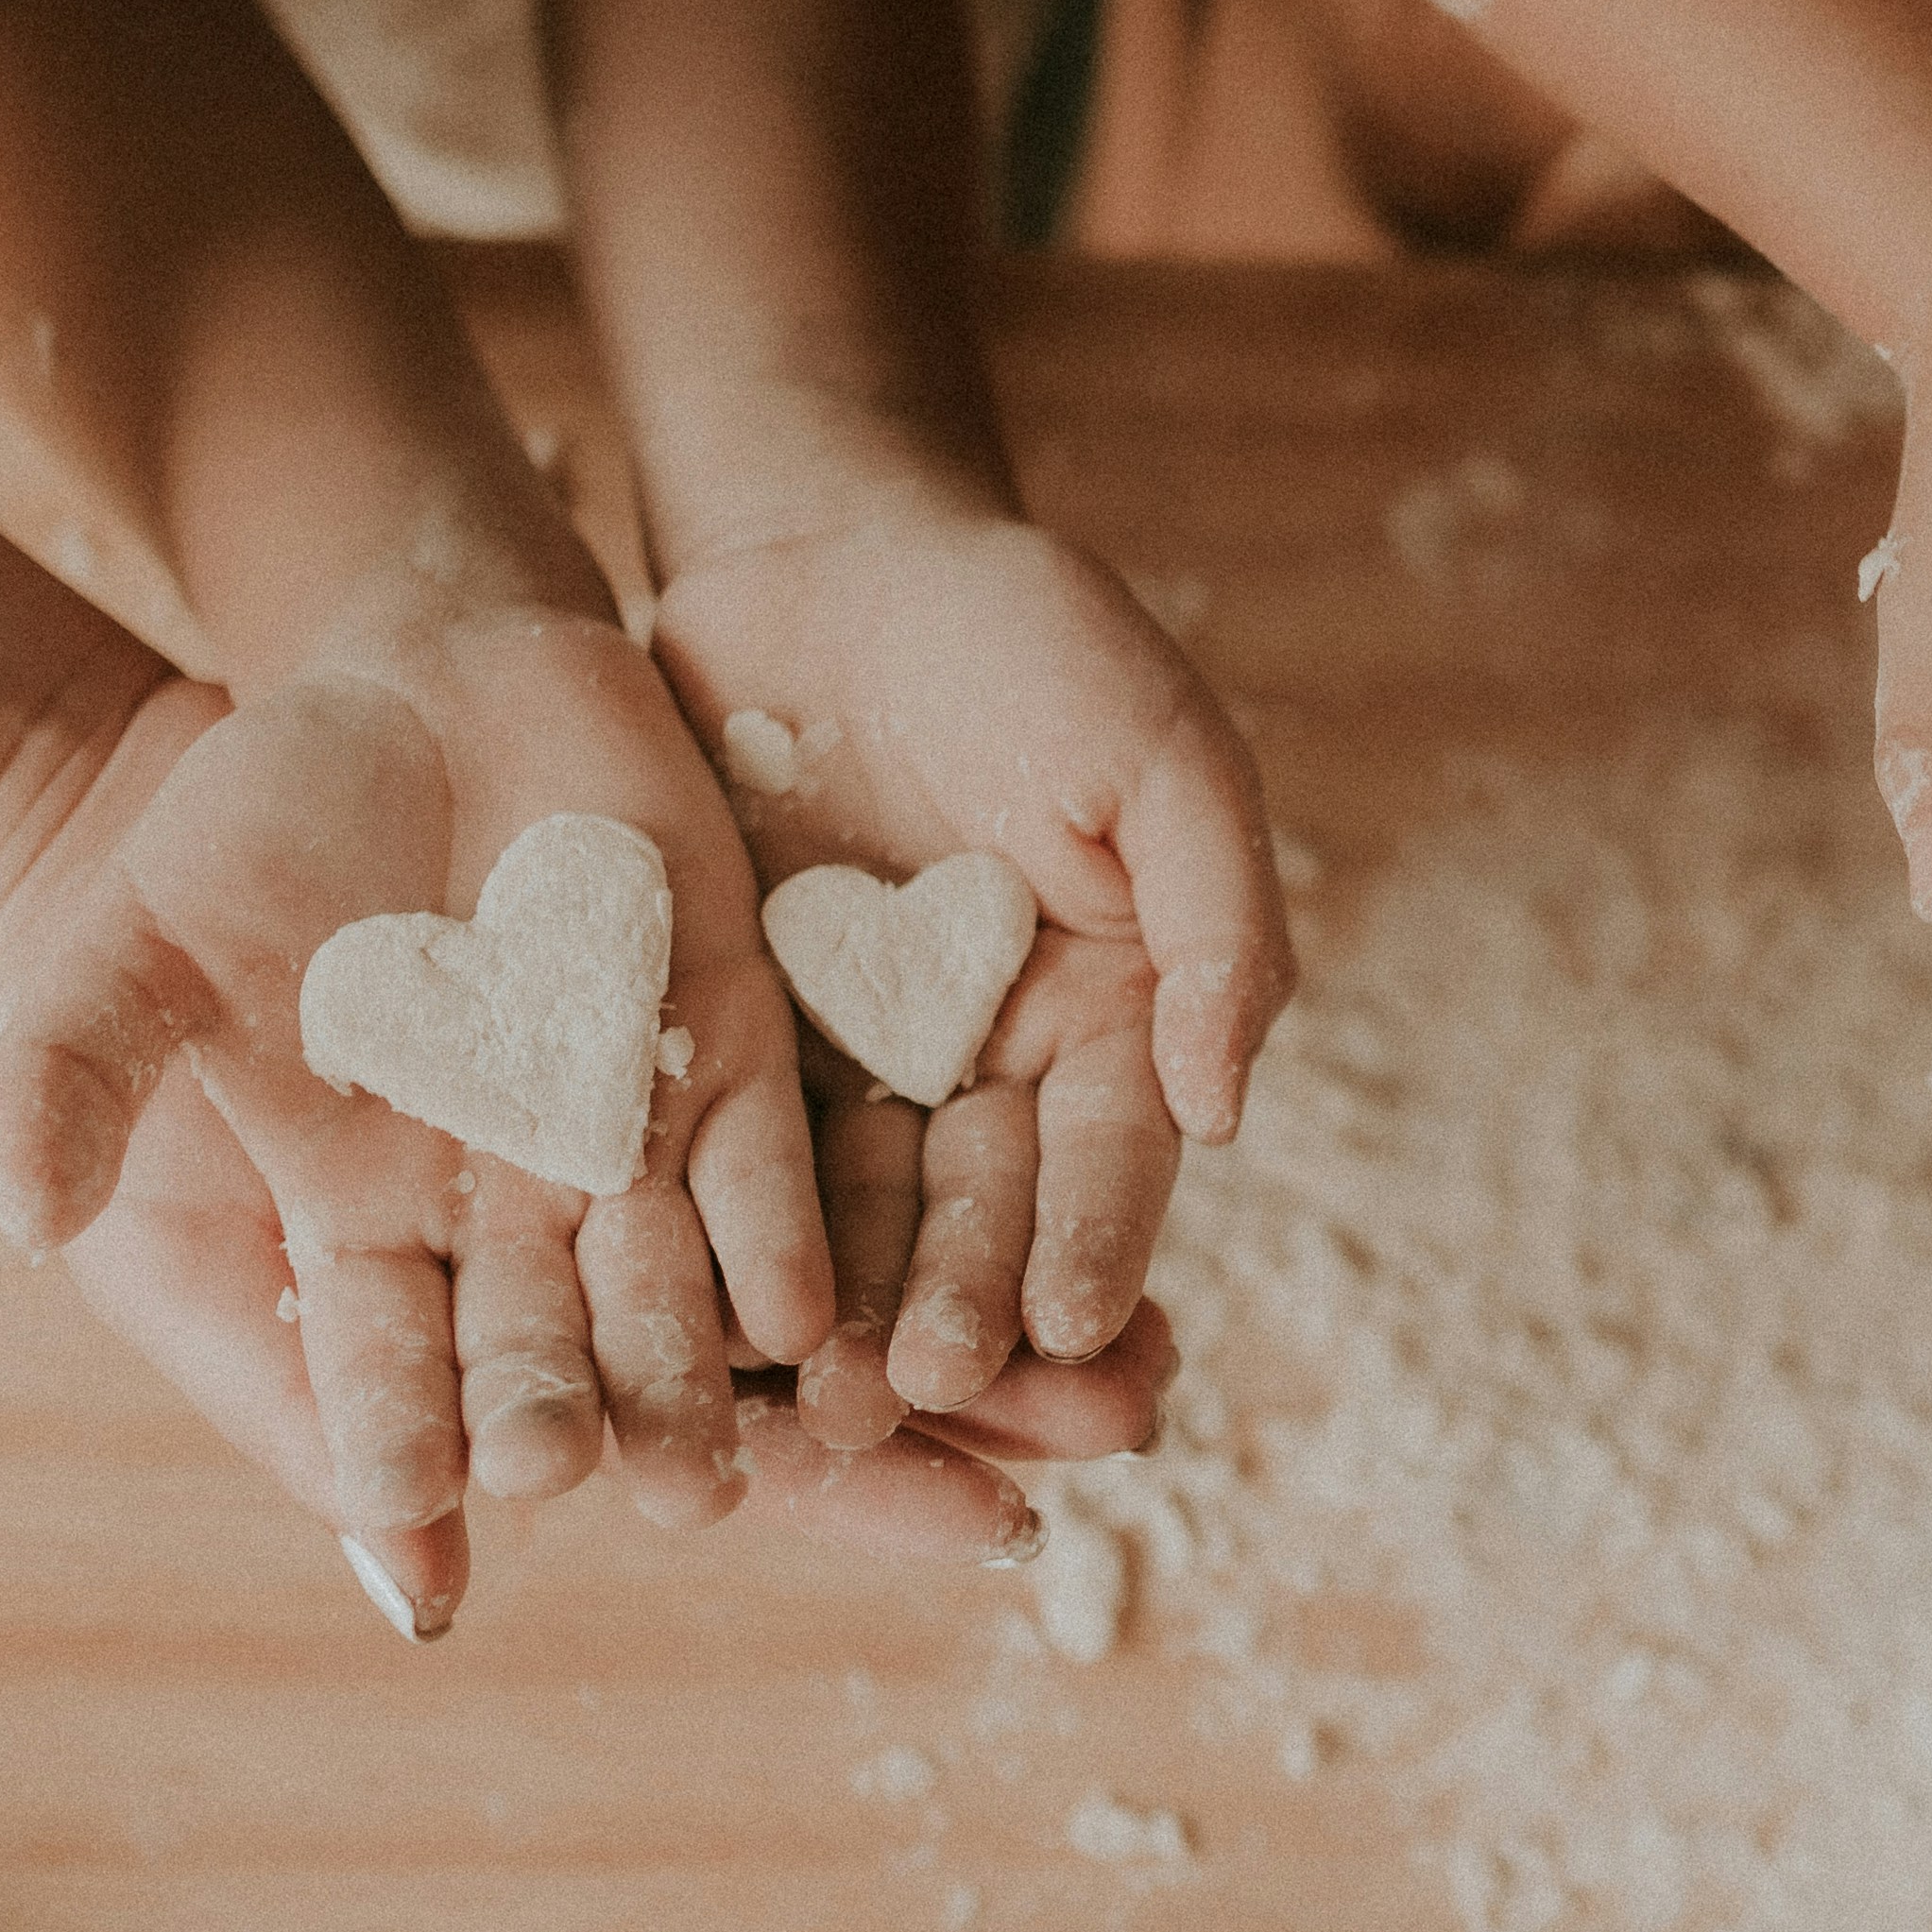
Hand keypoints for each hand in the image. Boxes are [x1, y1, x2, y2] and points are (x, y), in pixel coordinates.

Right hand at [93, 593, 839, 1565]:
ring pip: (659, 1284)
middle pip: (536, 1345)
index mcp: (363, 1220)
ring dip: (684, 1378)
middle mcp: (504, 1203)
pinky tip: (801, 1317)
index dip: (390, 1427)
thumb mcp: (125, 955)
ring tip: (714, 1479)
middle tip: (573, 1487)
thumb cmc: (234, 837)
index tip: (402, 1499)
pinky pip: (757, 1159)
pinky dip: (776, 1238)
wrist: (389, 683)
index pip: (377, 1358)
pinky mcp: (722, 1034)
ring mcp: (622, 1127)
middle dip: (552, 1415)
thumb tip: (24, 1220)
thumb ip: (68, 1085)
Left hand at [645, 485, 1288, 1436]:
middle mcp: (988, 1063)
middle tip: (926, 1384)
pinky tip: (705, 1297)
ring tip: (818, 1389)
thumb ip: (1220, 922)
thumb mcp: (1159, 751)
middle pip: (981, 1210)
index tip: (1073, 1335)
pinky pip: (732, 1145)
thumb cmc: (1022, 630)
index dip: (1093, 1244)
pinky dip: (727, 1227)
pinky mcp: (734, 1034)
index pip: (1109, 1155)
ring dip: (846, 1307)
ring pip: (856, 1211)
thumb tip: (1226, 1112)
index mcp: (1110, 1013)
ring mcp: (856, 1058)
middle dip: (961, 1305)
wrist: (822, 542)